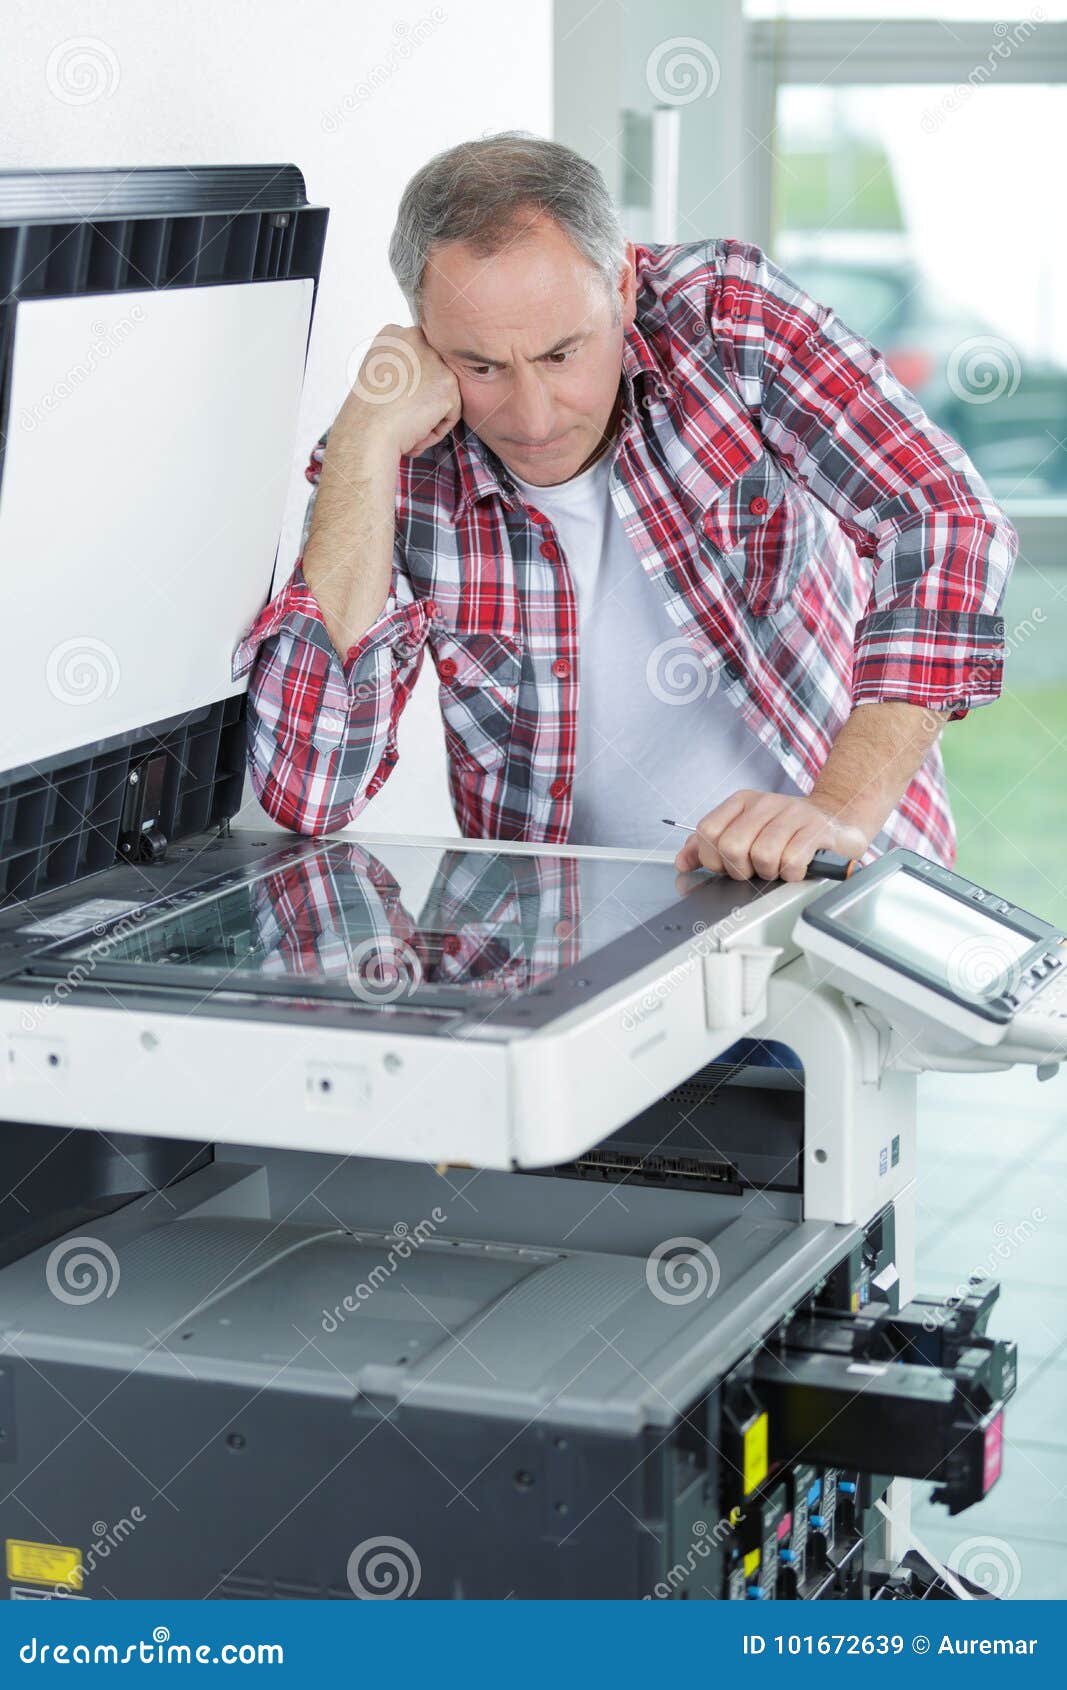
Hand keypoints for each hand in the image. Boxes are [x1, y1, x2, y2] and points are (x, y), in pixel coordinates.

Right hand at [334, 324, 462, 459]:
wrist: (367, 432)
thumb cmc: (366, 413)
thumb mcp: (377, 373)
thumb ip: (401, 365)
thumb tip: (419, 377)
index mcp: (394, 334)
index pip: (418, 360)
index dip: (406, 386)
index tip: (392, 397)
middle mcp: (416, 338)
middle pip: (433, 375)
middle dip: (420, 398)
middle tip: (399, 411)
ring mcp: (435, 359)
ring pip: (442, 395)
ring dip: (428, 414)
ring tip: (405, 420)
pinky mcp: (448, 384)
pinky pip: (451, 413)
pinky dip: (435, 429)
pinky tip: (415, 428)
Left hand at [672, 790, 869, 882]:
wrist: (836, 821)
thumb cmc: (786, 832)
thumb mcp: (744, 832)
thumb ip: (708, 847)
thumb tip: (683, 862)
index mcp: (741, 802)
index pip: (707, 831)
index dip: (713, 858)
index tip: (727, 865)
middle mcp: (765, 803)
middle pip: (731, 846)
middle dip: (741, 869)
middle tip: (755, 869)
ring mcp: (793, 813)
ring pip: (762, 856)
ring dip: (770, 872)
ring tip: (779, 865)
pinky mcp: (817, 829)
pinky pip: (791, 863)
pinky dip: (791, 874)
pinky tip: (797, 867)